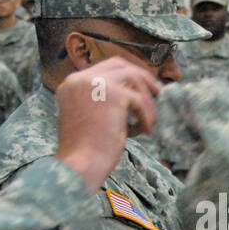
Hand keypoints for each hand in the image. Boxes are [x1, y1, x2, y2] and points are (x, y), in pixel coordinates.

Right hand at [54, 57, 159, 192]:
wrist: (80, 165)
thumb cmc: (85, 151)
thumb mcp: (89, 117)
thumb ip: (102, 101)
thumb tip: (133, 96)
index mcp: (71, 84)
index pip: (104, 68)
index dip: (126, 75)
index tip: (142, 87)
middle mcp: (80, 79)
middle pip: (119, 64)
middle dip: (141, 75)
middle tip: (157, 91)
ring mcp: (95, 83)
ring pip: (133, 77)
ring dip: (147, 99)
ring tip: (151, 119)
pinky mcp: (112, 94)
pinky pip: (139, 99)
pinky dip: (146, 114)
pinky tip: (146, 130)